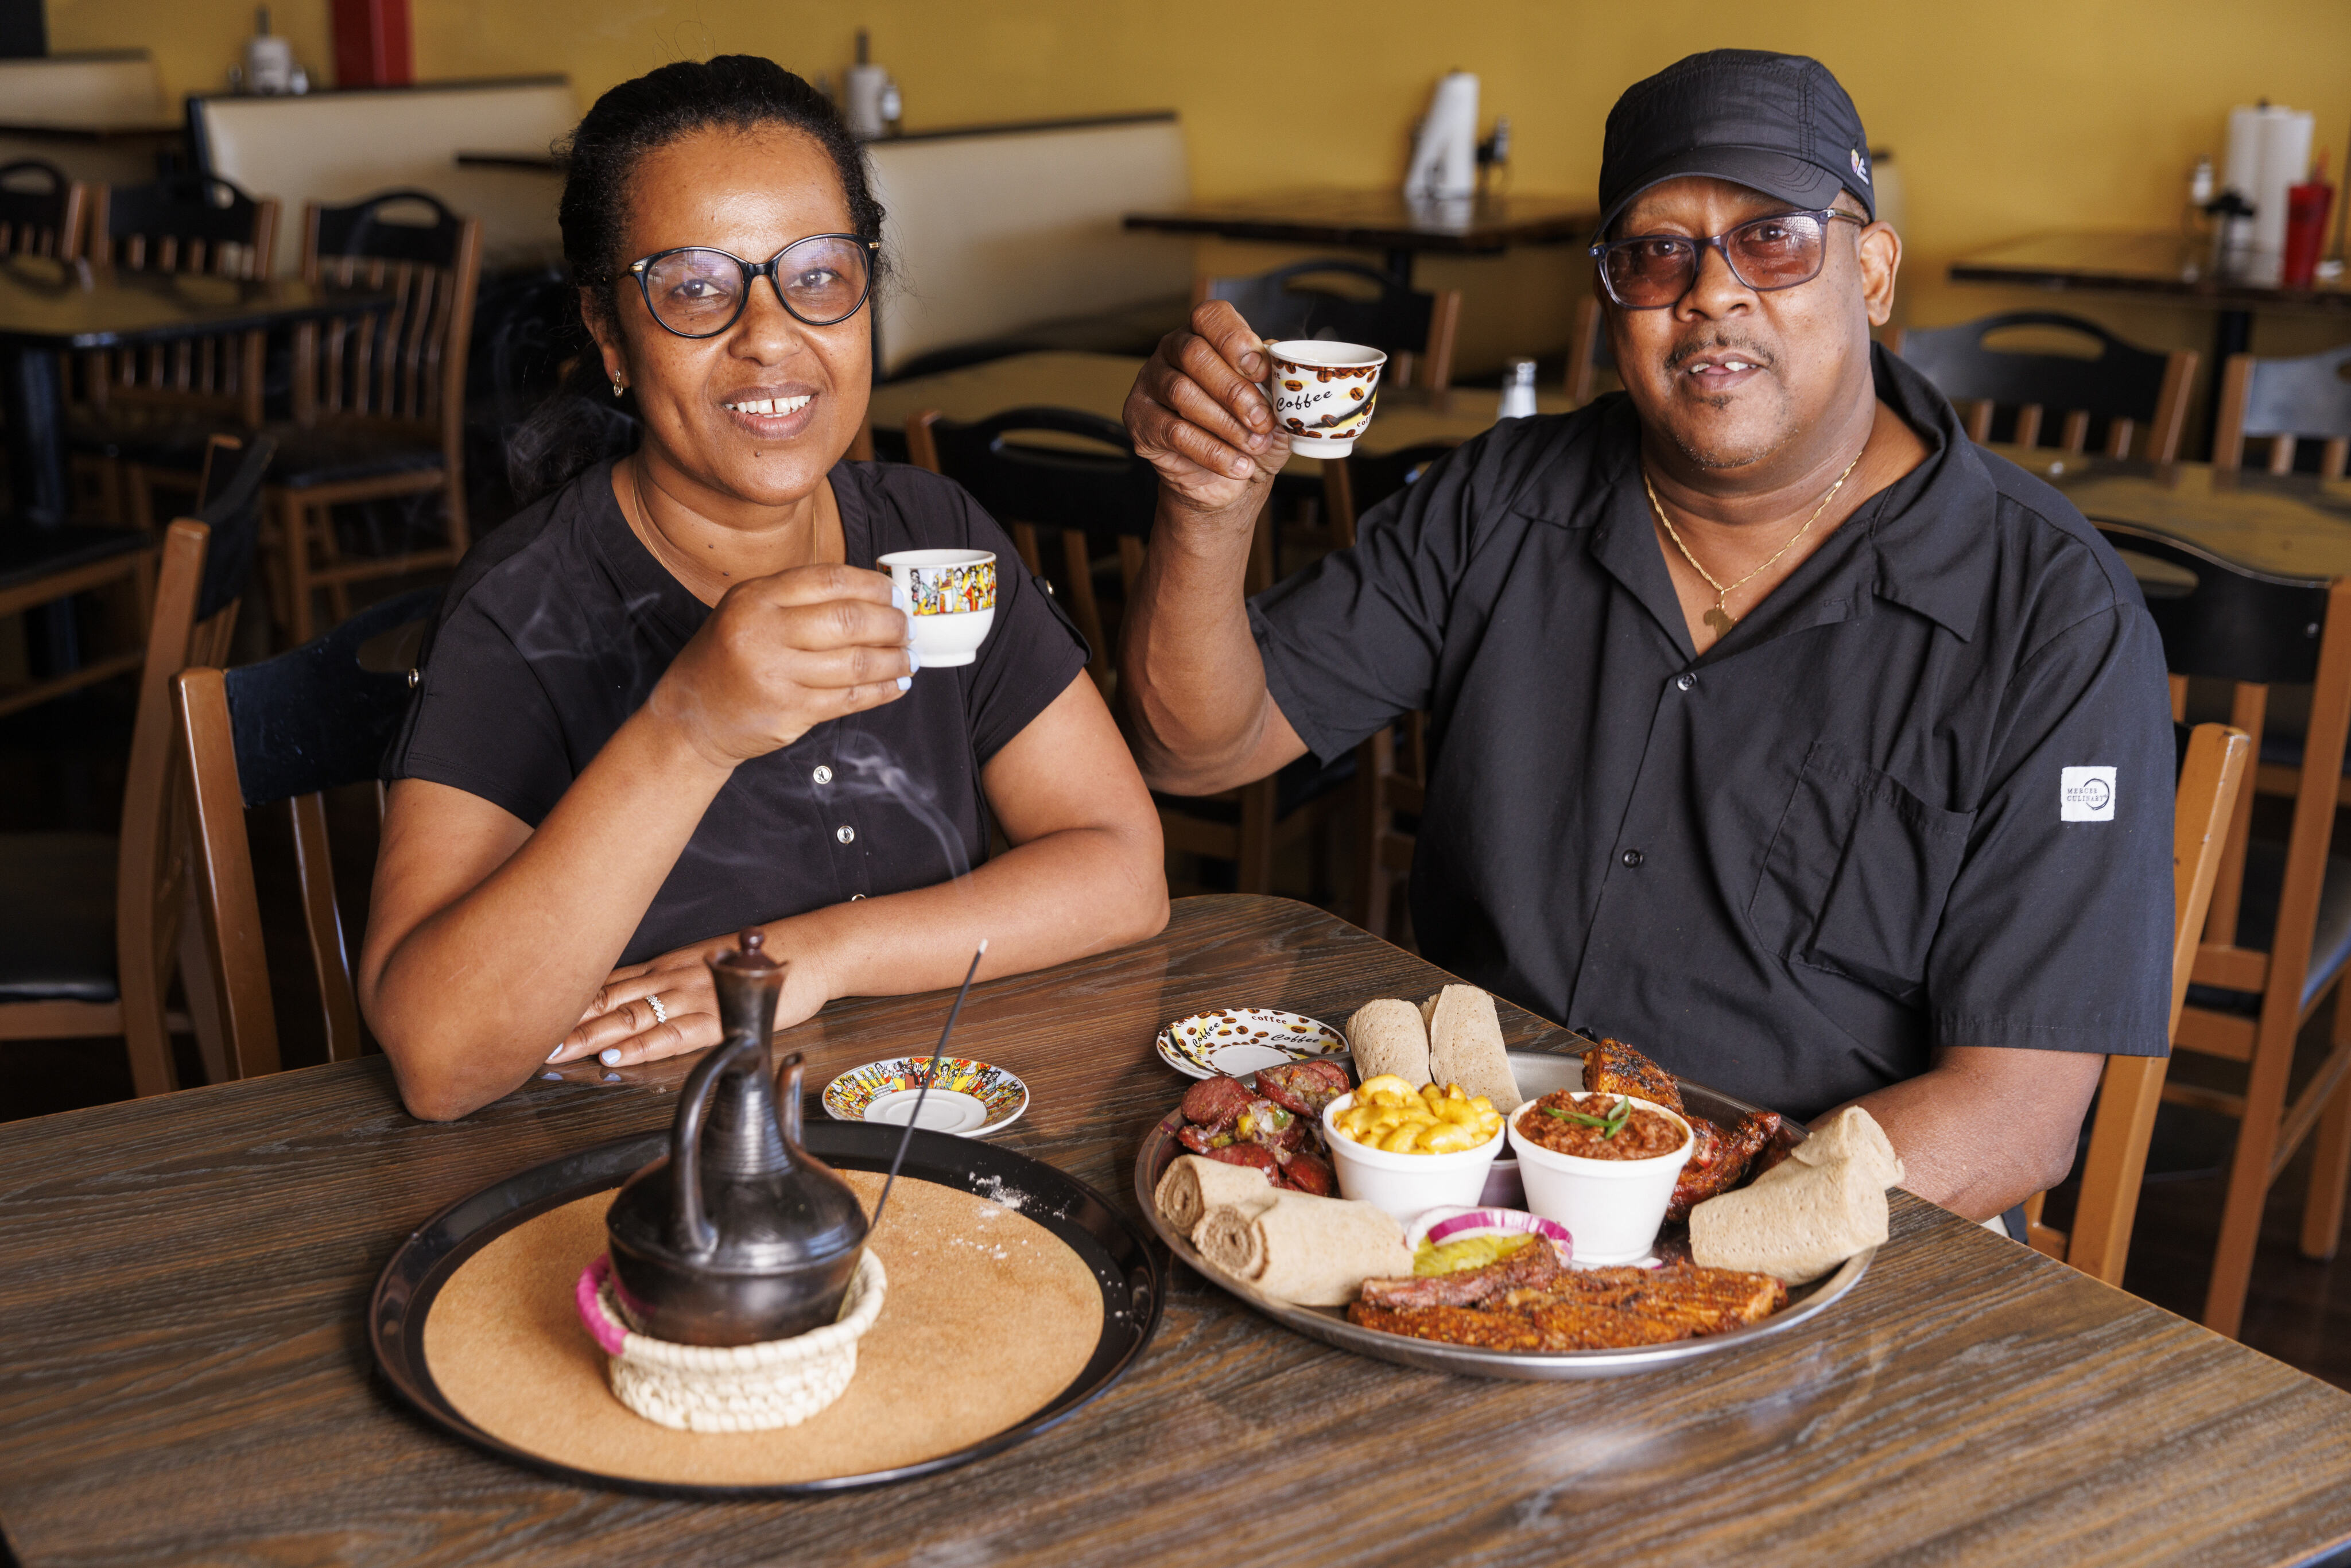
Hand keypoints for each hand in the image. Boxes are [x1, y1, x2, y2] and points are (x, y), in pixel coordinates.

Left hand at [549, 932, 831, 1067]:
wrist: (809, 950)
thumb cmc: (758, 959)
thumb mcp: (704, 961)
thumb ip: (668, 979)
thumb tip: (633, 997)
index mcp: (665, 965)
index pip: (604, 980)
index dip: (564, 996)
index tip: (526, 1011)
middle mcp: (671, 977)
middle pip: (606, 999)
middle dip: (563, 1021)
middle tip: (522, 1038)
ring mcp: (693, 996)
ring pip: (631, 1017)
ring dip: (590, 1035)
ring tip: (556, 1052)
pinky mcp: (719, 1017)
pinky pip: (672, 1034)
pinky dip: (641, 1047)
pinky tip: (616, 1056)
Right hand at [648, 563, 912, 769]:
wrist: (692, 715)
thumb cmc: (730, 656)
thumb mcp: (750, 610)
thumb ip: (799, 597)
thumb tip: (872, 593)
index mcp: (756, 598)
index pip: (829, 580)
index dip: (872, 586)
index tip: (895, 594)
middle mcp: (764, 633)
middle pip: (848, 620)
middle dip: (890, 623)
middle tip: (908, 627)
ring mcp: (776, 676)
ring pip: (855, 663)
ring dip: (893, 660)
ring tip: (910, 657)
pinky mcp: (789, 713)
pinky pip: (849, 699)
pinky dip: (881, 691)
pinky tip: (897, 684)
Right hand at [1124, 300, 1289, 518]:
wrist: (1225, 479)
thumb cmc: (1250, 430)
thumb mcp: (1273, 404)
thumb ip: (1275, 379)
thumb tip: (1278, 362)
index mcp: (1205, 334)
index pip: (1210, 317)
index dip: (1235, 340)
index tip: (1262, 371)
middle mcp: (1172, 350)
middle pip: (1194, 354)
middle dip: (1234, 390)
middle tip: (1262, 420)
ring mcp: (1150, 382)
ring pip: (1182, 393)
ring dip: (1225, 424)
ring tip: (1255, 445)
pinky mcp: (1139, 419)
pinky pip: (1174, 432)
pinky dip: (1211, 451)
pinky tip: (1238, 465)